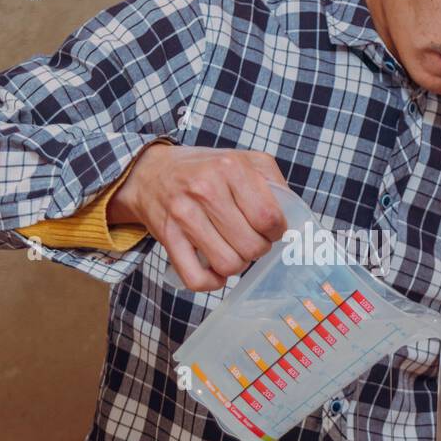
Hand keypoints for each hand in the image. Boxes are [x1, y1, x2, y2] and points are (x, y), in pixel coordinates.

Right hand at [108, 144, 289, 290]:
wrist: (150, 173)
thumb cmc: (203, 170)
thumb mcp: (241, 159)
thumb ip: (271, 181)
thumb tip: (291, 216)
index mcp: (231, 168)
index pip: (269, 218)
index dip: (276, 231)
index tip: (270, 230)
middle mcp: (206, 189)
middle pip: (252, 246)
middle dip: (258, 249)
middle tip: (250, 239)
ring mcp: (184, 215)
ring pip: (228, 265)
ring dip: (237, 264)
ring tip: (233, 250)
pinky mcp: (168, 238)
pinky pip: (197, 279)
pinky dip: (212, 282)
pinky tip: (215, 269)